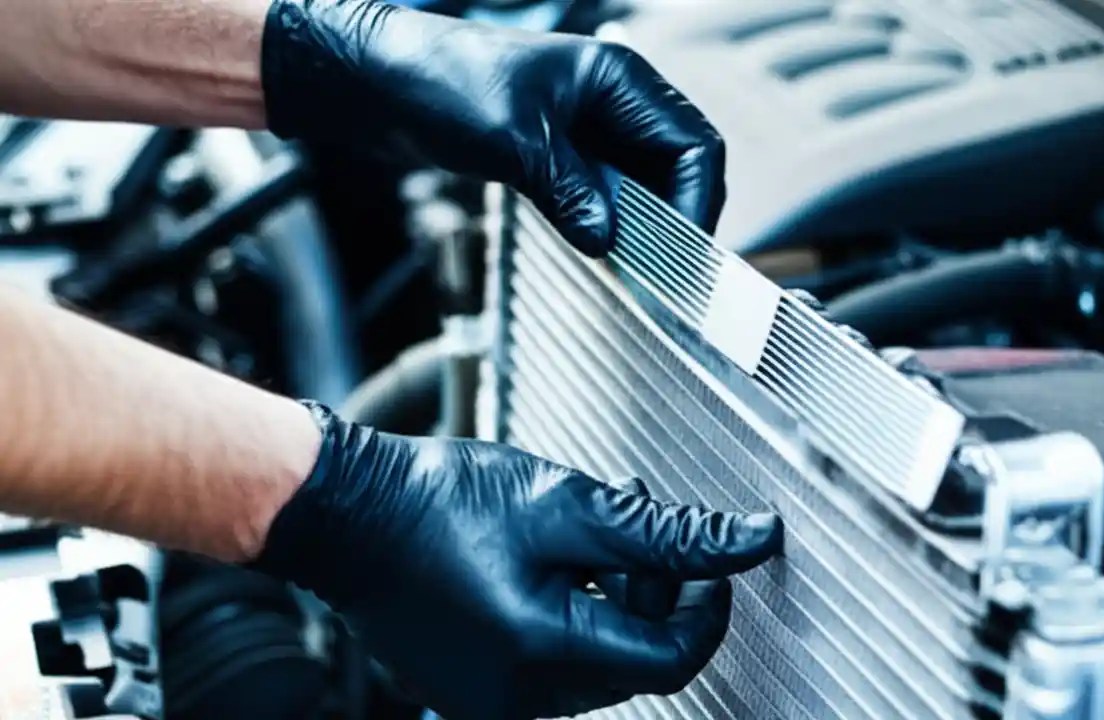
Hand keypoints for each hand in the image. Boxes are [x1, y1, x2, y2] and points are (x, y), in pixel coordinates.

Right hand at [253, 403, 783, 719]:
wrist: (350, 513)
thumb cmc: (441, 501)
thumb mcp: (565, 503)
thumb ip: (666, 533)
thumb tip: (751, 540)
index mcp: (544, 651)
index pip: (673, 661)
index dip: (706, 611)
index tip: (708, 564)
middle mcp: (519, 696)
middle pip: (634, 661)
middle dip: (650, 595)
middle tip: (629, 526)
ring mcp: (492, 701)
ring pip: (596, 664)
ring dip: (611, 603)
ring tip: (586, 534)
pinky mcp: (475, 691)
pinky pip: (552, 666)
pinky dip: (570, 619)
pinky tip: (551, 564)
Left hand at [261, 0, 726, 255]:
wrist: (381, 82)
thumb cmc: (445, 85)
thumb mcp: (516, 143)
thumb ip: (570, 193)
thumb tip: (609, 242)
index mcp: (619, 79)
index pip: (693, 143)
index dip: (698, 200)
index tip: (684, 253)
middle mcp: (615, 101)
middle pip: (679, 165)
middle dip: (680, 216)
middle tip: (668, 272)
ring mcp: (591, 128)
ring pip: (646, 184)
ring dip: (647, 225)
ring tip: (640, 271)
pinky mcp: (565, 154)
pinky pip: (609, 193)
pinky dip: (614, 224)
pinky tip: (606, 252)